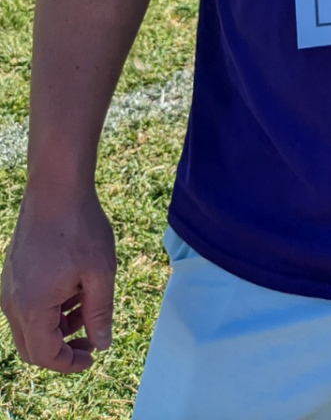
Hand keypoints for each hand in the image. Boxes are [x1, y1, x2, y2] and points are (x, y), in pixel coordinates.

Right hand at [1, 188, 115, 371]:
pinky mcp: (12, 272)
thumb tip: (101, 344)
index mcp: (32, 308)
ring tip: (87, 305)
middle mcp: (12, 302)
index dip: (69, 363)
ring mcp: (8, 286)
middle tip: (92, 340)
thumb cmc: (81, 228)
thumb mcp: (100, 272)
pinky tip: (73, 287)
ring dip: (57, 327)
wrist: (56, 187)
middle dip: (62, 350)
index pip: (45, 356)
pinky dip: (48, 308)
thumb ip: (100, 313)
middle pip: (32, 347)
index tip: (93, 357)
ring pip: (29, 326)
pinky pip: (26, 304)